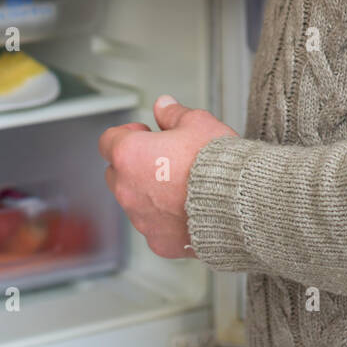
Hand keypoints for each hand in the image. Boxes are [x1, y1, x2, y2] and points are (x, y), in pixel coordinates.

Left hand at [98, 97, 238, 258]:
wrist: (237, 203)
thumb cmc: (217, 163)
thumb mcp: (197, 123)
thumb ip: (174, 114)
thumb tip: (163, 106)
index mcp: (130, 155)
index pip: (108, 141)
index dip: (126, 134)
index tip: (143, 133)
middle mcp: (128, 188)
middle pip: (116, 173)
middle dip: (134, 165)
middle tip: (161, 158)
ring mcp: (141, 218)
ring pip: (134, 202)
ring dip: (149, 192)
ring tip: (180, 185)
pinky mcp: (157, 240)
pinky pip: (154, 226)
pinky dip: (165, 218)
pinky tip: (187, 208)